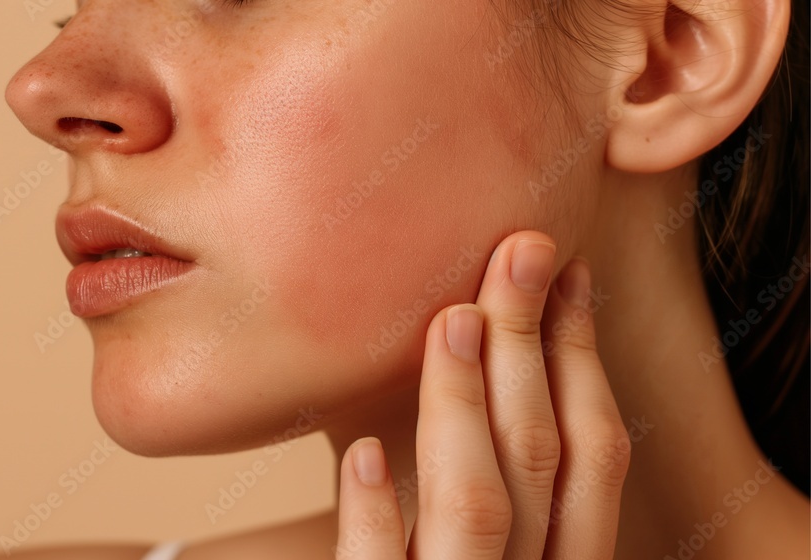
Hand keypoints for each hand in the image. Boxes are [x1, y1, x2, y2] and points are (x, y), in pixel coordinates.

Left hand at [335, 231, 630, 558]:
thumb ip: (497, 484)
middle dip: (532, 349)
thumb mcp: (489, 547)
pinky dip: (375, 519)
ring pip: (479, 506)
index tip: (567, 275)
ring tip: (450, 319)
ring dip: (464, 407)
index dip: (584, 361)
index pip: (594, 454)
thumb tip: (482, 355)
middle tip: (516, 254)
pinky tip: (362, 456)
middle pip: (544, 459)